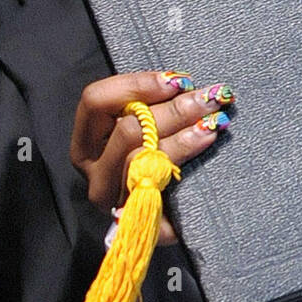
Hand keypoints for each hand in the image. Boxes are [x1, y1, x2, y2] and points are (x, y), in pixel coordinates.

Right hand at [72, 70, 233, 244]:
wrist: (175, 214)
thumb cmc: (158, 156)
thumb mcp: (146, 126)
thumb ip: (150, 104)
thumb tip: (181, 83)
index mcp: (88, 140)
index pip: (95, 100)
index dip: (137, 84)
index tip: (178, 81)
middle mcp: (95, 171)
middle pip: (126, 130)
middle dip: (174, 110)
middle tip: (209, 98)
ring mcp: (114, 199)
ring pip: (142, 158)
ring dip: (183, 135)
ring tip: (213, 122)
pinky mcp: (138, 220)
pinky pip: (158, 187)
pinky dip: (185, 158)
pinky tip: (206, 141)